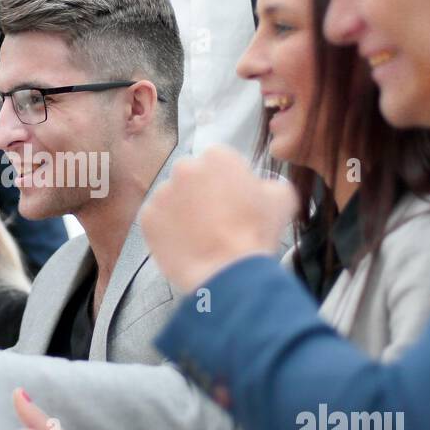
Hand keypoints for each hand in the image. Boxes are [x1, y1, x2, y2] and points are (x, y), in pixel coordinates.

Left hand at [141, 145, 297, 293]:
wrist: (228, 272)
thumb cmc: (257, 234)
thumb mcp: (281, 199)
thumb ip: (267, 182)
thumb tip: (259, 186)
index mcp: (218, 156)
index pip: (219, 161)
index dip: (227, 181)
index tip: (231, 200)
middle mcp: (185, 167)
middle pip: (192, 176)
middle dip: (201, 192)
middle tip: (215, 219)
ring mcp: (163, 192)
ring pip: (173, 197)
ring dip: (183, 210)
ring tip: (199, 235)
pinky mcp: (147, 216)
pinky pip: (157, 219)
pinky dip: (167, 229)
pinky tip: (184, 244)